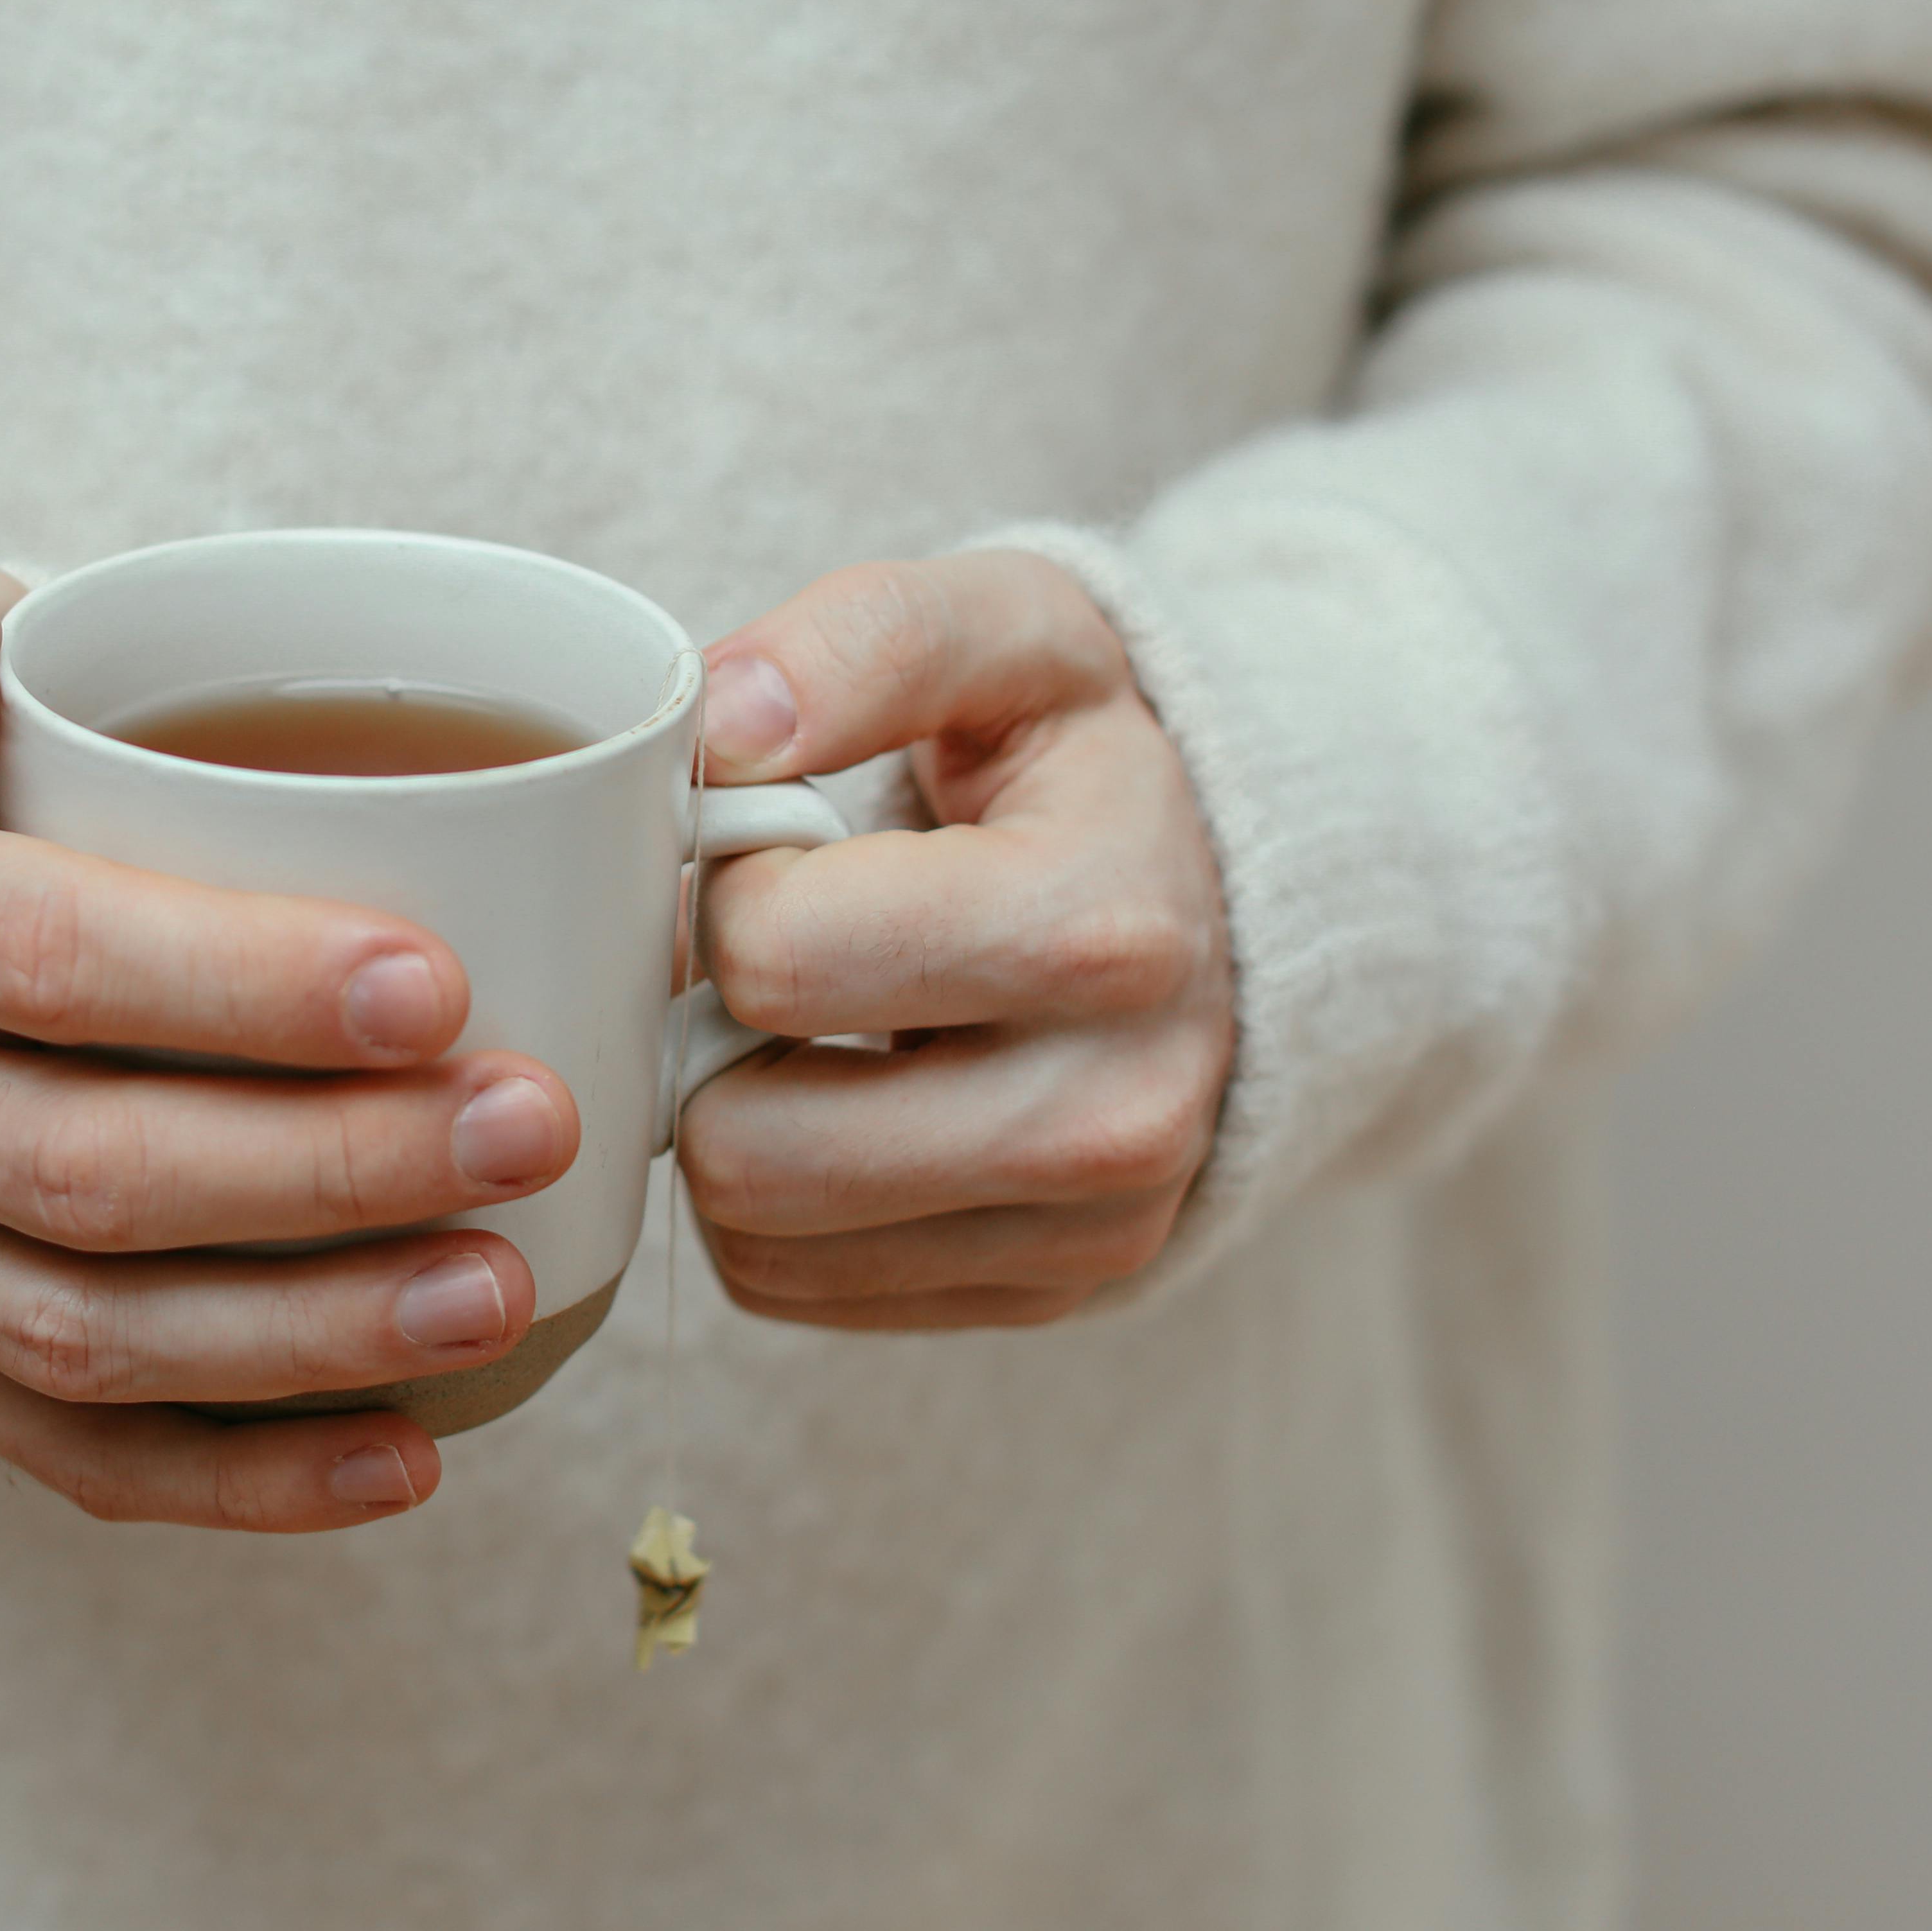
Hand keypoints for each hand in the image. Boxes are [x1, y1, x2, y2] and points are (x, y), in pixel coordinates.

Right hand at [0, 567, 583, 1529]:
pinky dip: (256, 1480)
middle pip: (84, 1163)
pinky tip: (417, 1454)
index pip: (46, 953)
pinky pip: (87, 1455)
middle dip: (327, 1165)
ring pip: (93, 1332)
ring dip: (315, 1332)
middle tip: (537, 1125)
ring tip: (506, 1289)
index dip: (239, 983)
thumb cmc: (0, 773)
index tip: (445, 985)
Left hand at [678, 551, 1234, 1329]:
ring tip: (811, 1025)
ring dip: (732, 1123)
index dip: (733, 885)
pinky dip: (777, 1203)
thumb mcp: (1006, 634)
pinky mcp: (1044, 1296)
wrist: (1220, 896)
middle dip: (710, 1034)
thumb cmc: (1078, 757)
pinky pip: (791, 1288)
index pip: (775, 958)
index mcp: (1105, 926)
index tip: (786, 847)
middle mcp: (1118, 1111)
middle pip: (747, 1145)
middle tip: (772, 955)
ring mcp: (1089, 1228)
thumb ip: (867, 640)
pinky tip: (847, 1099)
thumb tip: (726, 723)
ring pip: (755, 1237)